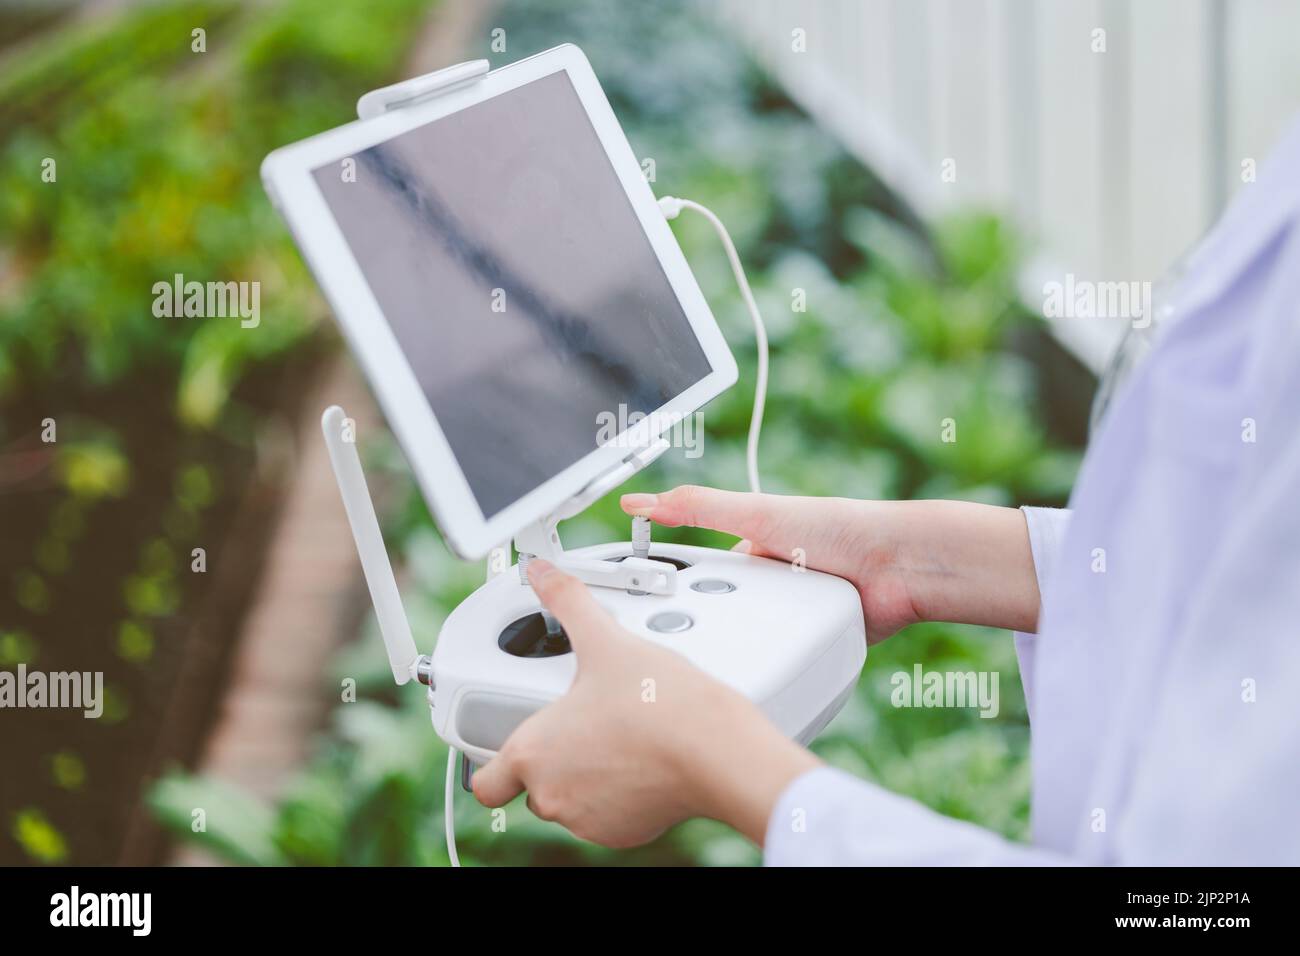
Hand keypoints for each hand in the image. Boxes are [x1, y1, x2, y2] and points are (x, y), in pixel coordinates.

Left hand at [472, 559, 819, 846]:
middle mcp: (551, 794)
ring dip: (583, 776)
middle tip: (582, 724)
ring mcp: (587, 820)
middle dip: (552, 758)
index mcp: (532, 752)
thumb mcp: (605, 640)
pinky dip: (616, 794)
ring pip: (569, 801)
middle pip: (532, 786)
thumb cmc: (658, 703)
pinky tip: (637, 760)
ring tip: (614, 735)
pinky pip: (605, 817)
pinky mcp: (624, 833)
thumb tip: (545, 573)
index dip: (496, 764)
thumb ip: (568, 602)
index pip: (486, 783)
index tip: (520, 741)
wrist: (714, 751)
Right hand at [621, 486, 1040, 638]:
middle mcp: (773, 581)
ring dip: (748, 642)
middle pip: (723, 611)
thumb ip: (695, 507)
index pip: (701, 573)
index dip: (675, 588)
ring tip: (737, 646)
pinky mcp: (817, 640)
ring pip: (753, 638)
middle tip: (687, 637)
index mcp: (753, 547)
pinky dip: (779, 658)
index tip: (644, 604)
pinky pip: (787, 655)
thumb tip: (638, 502)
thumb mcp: (755, 512)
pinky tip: (770, 660)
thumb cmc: (839, 527)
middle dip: (711, 622)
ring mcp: (795, 613)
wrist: (899, 566)